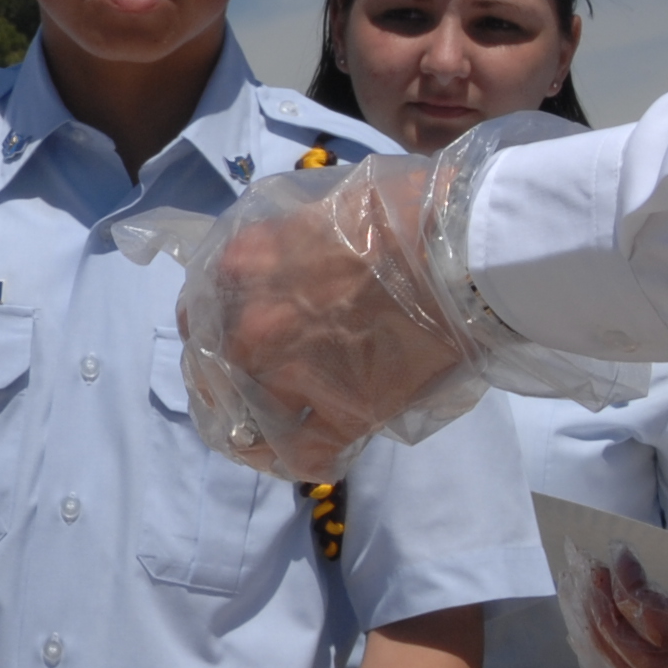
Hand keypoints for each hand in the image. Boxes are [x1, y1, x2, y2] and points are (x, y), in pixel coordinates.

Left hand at [177, 160, 471, 479]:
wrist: (466, 249)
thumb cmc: (407, 211)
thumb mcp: (325, 207)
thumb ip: (288, 240)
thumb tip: (285, 262)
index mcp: (248, 264)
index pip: (200, 307)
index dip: (213, 326)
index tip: (226, 335)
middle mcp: (256, 324)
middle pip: (215, 368)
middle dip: (225, 380)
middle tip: (247, 388)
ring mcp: (296, 374)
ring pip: (247, 420)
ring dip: (254, 426)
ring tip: (264, 434)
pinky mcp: (343, 413)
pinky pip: (301, 455)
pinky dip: (300, 460)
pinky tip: (308, 458)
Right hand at [575, 435, 667, 667]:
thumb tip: (666, 607)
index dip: (631, 667)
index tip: (606, 626)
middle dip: (610, 647)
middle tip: (589, 602)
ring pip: (653, 664)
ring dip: (611, 625)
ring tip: (598, 582)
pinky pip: (662, 621)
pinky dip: (633, 594)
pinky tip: (625, 563)